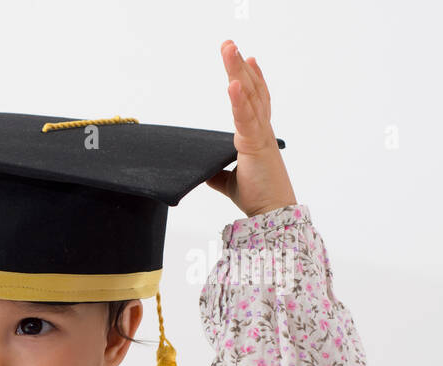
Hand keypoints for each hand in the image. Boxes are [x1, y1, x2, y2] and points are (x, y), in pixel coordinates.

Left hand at [205, 40, 298, 216]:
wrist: (270, 212)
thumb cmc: (257, 195)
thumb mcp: (229, 181)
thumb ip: (217, 172)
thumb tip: (204, 170)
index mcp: (256, 136)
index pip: (255, 100)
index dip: (253, 79)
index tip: (248, 59)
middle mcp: (261, 130)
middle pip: (251, 90)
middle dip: (240, 66)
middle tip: (230, 45)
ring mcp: (259, 134)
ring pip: (248, 96)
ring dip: (238, 72)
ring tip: (230, 50)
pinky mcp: (254, 145)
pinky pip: (245, 118)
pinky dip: (238, 100)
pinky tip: (232, 83)